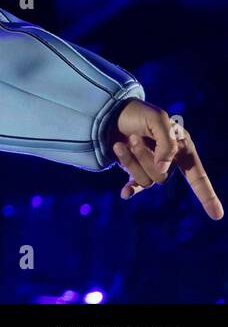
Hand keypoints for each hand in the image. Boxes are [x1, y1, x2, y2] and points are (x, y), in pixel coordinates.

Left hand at [108, 99, 221, 218]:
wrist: (109, 112)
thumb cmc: (138, 113)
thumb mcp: (157, 120)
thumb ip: (166, 144)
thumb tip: (163, 169)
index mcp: (181, 147)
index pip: (197, 175)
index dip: (207, 195)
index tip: (217, 215)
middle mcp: (169, 160)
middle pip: (162, 176)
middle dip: (144, 157)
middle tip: (133, 137)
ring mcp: (151, 167)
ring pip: (146, 180)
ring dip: (130, 161)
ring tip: (120, 143)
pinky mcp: (134, 170)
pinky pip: (136, 186)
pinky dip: (131, 189)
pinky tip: (124, 193)